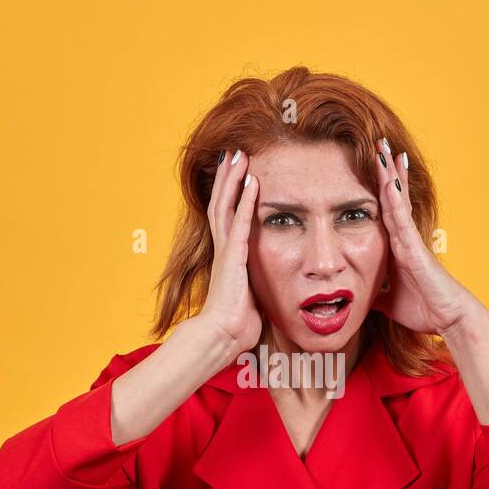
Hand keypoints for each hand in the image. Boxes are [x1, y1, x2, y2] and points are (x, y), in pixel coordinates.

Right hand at [194, 149, 262, 351]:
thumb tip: (267, 289)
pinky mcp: (233, 257)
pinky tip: (252, 182)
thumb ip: (257, 285)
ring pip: (225, 205)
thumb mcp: (251, 297)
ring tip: (239, 155)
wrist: (221, 336)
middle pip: (222, 202)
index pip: (228, 216)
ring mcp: (226, 251)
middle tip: (235, 152)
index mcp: (229, 256)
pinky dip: (246, 201)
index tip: (239, 173)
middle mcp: (224, 248)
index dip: (232, 193)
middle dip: (228, 177)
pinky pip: (241, 223)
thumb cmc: (236, 324)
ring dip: (233, 179)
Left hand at [370, 138, 479, 335]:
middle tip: (378, 143)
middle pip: (391, 197)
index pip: (385, 211)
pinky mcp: (414, 249)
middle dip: (385, 171)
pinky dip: (395, 200)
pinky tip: (389, 181)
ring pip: (397, 201)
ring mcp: (410, 240)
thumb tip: (354, 297)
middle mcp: (404, 238)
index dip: (379, 188)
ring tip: (385, 149)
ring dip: (390, 175)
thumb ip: (373, 293)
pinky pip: (402, 219)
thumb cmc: (424, 308)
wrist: (449, 318)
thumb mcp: (388, 301)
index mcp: (397, 247)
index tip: (372, 165)